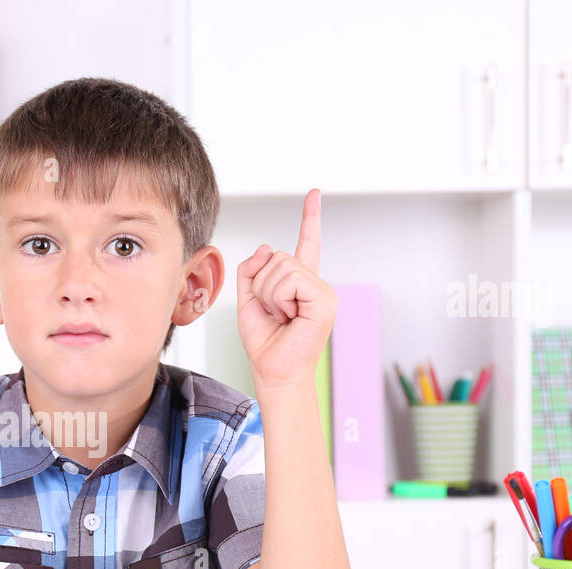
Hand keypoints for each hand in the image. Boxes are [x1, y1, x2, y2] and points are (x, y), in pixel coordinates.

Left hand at [235, 188, 338, 390]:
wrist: (273, 371)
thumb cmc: (264, 342)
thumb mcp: (247, 300)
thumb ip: (251, 271)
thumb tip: (265, 247)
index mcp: (300, 283)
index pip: (306, 243)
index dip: (310, 218)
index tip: (314, 194)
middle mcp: (315, 283)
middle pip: (278, 256)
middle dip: (262, 284)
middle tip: (272, 313)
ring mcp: (323, 291)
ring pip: (281, 266)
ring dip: (268, 294)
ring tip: (280, 317)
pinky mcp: (324, 300)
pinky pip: (290, 279)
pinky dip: (278, 298)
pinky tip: (289, 316)